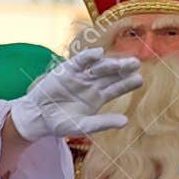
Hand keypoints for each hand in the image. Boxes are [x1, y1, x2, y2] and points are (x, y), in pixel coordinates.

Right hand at [9, 48, 142, 140]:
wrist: (39, 117)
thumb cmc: (62, 123)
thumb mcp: (83, 126)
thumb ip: (103, 123)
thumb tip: (126, 122)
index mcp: (99, 97)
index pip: (117, 88)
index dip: (127, 83)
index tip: (139, 79)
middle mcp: (92, 84)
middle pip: (111, 74)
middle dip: (122, 69)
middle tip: (135, 63)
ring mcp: (80, 76)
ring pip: (98, 67)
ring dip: (109, 63)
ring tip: (120, 63)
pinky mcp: (66, 70)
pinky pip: (79, 61)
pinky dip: (88, 57)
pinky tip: (98, 53)